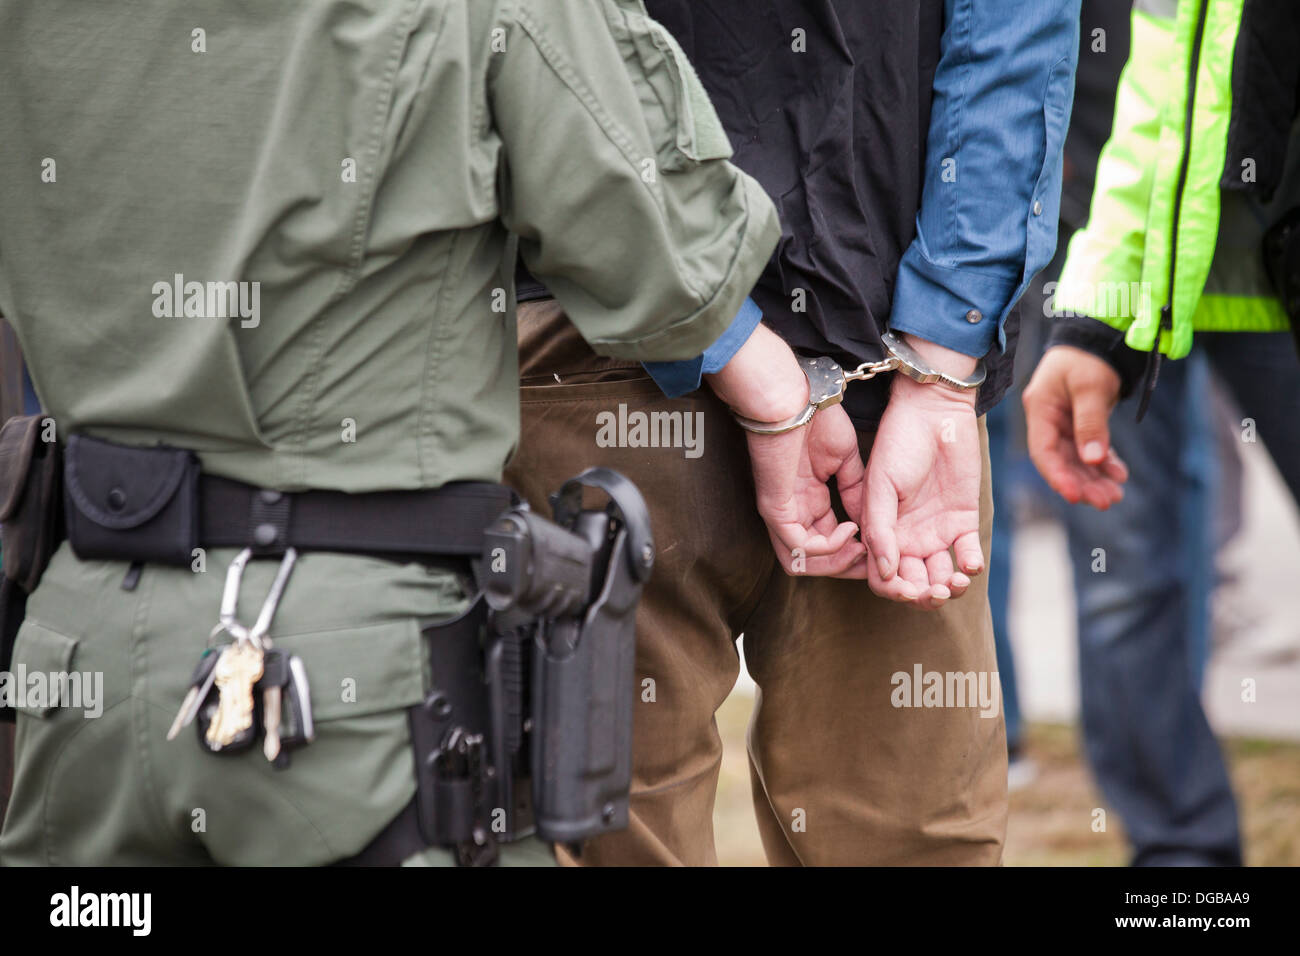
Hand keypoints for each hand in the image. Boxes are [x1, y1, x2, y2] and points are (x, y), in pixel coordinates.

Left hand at [742, 403, 867, 576]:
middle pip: (812, 561)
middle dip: (847, 566)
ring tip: (863, 549)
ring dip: (836, 563)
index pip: (826, 543)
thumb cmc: (816, 419)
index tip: (883, 548)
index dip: (854, 553)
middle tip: (875, 561)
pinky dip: (827, 547)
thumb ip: (854, 491)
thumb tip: (868, 522)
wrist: (795, 398)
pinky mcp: (775, 508)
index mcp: (806, 501)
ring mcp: (780, 512)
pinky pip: (798, 545)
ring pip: (801, 561)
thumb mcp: (845, 461)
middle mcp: (791, 511)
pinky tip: (849, 529)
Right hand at [863, 336, 982, 608]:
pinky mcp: (963, 519)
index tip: (906, 590)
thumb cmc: (898, 444)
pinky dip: (970, 565)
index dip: (894, 590)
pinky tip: (969, 564)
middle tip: (935, 593)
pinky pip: (967, 553)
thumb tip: (885, 573)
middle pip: (913, 582)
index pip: (883, 576)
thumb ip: (879, 529)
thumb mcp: (880, 486)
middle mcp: (907, 536)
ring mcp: (935, 529)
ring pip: (941, 574)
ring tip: (955, 582)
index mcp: (881, 531)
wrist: (934, 413)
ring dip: (948, 586)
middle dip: (923, 595)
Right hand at [1022, 345, 1128, 509]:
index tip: (1076, 496)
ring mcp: (1064, 422)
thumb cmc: (1088, 356)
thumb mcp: (1090, 386)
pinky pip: (1090, 448)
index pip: (1044, 451)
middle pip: (1061, 460)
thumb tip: (1093, 459)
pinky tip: (1119, 474)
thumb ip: (1091, 422)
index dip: (1058, 476)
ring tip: (1115, 495)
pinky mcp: (1080, 422)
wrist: (1098, 336)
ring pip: (1077, 459)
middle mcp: (1048, 420)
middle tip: (1107, 501)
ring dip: (1094, 478)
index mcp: (1040, 409)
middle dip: (1083, 483)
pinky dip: (1104, 463)